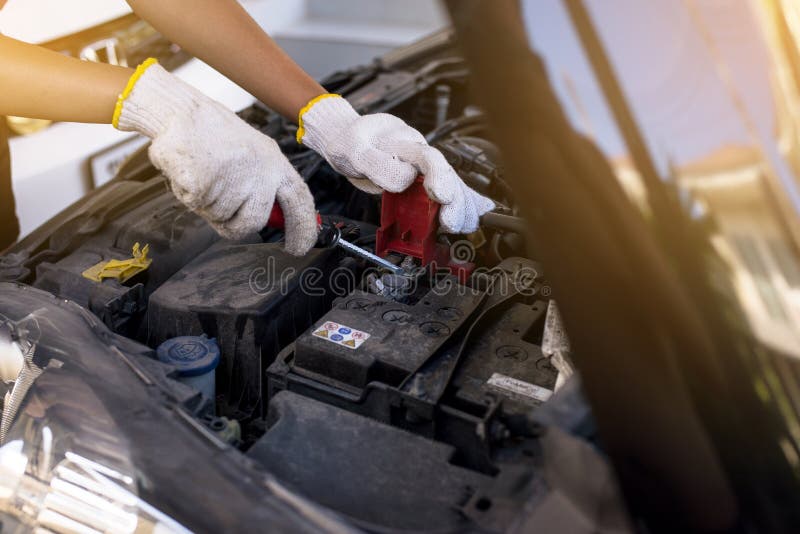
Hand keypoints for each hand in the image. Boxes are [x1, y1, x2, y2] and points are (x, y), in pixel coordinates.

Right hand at [115, 62, 317, 255]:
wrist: (181, 110)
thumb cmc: (216, 135)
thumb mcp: (254, 155)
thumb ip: (266, 186)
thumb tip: (278, 221)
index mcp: (275, 163)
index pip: (299, 202)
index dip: (302, 228)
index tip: (300, 247)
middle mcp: (259, 172)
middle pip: (252, 223)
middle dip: (234, 224)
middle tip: (220, 207)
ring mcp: (232, 178)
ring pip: (219, 216)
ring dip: (207, 204)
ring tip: (204, 174)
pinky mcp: (204, 183)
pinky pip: (195, 205)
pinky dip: (187, 194)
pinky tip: (190, 171)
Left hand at [299, 95, 493, 233]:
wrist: (349, 140)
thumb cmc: (352, 142)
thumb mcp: (354, 151)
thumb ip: (376, 164)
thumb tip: (402, 180)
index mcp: (404, 144)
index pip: (427, 158)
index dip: (438, 177)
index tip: (441, 196)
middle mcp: (420, 155)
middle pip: (447, 174)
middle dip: (454, 199)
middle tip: (452, 222)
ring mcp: (425, 168)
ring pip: (451, 185)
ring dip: (461, 207)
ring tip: (462, 225)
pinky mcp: (424, 182)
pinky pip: (449, 191)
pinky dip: (466, 202)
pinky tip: (480, 211)